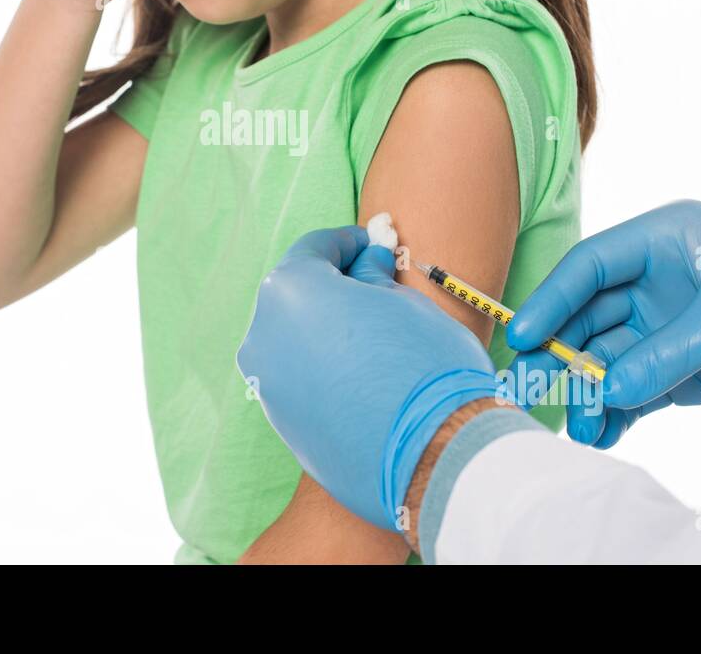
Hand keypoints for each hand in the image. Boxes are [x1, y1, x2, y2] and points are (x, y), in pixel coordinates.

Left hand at [236, 227, 502, 532]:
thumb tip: (365, 265)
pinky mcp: (283, 426)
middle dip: (331, 287)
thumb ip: (373, 278)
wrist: (436, 457)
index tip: (368, 246)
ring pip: (295, 342)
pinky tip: (364, 377)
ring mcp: (268, 386)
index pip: (313, 249)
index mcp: (290, 291)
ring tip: (372, 337)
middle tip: (372, 286)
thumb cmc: (426, 366)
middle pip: (297, 296)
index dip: (345, 243)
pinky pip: (301, 381)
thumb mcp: (404, 302)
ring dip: (326, 332)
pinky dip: (325, 370)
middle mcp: (264, 336)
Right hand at [506, 200, 700, 447]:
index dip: (552, 300)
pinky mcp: (679, 370)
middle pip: (587, 318)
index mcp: (663, 242)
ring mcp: (664, 328)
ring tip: (581, 427)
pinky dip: (615, 414)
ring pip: (605, 361)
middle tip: (529, 391)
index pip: (590, 267)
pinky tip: (601, 434)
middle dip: (558, 355)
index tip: (524, 337)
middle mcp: (654, 283)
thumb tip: (608, 390)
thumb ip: (669, 353)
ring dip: (587, 393)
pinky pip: (632, 391)